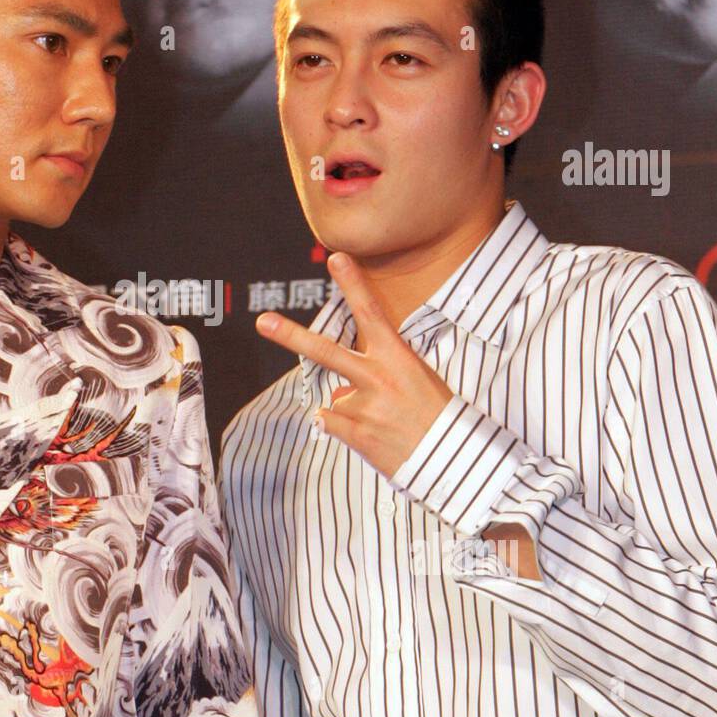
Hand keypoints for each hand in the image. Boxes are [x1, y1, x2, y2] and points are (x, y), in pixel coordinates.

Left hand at [255, 252, 454, 479]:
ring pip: (335, 398)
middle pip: (325, 351)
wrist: (454, 459)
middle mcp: (378, 378)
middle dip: (290, 335)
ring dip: (352, 409)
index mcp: (398, 358)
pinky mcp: (357, 434)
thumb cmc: (436, 415)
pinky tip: (371, 435)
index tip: (335, 257)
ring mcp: (366, 407)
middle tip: (262, 321)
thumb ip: (374, 376)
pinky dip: (342, 428)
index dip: (352, 284)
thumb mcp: (416, 379)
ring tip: (384, 423)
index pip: (370, 313)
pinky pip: (329, 422)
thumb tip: (337, 393)